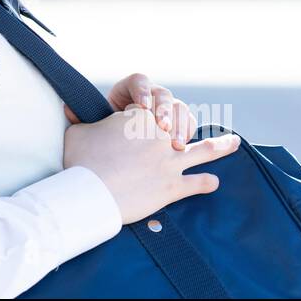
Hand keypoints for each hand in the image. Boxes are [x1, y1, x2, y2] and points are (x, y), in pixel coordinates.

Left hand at [62, 73, 198, 149]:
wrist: (119, 144)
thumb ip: (84, 115)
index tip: (141, 106)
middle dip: (164, 110)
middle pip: (163, 95)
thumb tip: (67, 109)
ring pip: (180, 109)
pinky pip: (188, 123)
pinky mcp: (178, 124)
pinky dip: (187, 133)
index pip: (139, 81)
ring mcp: (168, 109)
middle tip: (162, 126)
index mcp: (130, 89)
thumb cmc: (106, 132)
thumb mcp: (95, 122)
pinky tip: (182, 148)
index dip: (142, 91)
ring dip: (179, 124)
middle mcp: (152, 95)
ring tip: (175, 142)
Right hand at [63, 105, 240, 224]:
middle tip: (202, 123)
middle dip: (194, 125)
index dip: (154, 113)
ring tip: (234, 143)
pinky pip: (199, 183)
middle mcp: (160, 136)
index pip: (154, 109)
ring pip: (203, 151)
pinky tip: (213, 182)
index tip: (152, 119)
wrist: (90, 192)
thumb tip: (67, 108)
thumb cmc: (81, 160)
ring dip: (221, 147)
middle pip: (184, 124)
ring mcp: (170, 161)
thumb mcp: (77, 132)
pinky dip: (208, 182)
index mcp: (138, 118)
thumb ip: (79, 120)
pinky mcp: (173, 187)